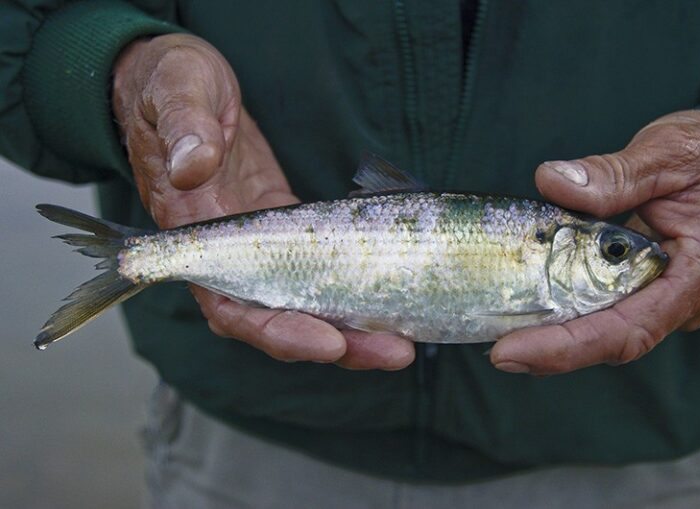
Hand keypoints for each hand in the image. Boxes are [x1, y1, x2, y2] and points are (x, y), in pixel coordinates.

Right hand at [112, 34, 412, 369]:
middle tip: (393, 352)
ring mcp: (262, 248)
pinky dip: (351, 292)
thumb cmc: (170, 84)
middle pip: (279, 320)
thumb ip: (182, 126)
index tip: (326, 342)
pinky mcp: (289, 232)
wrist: (181, 85)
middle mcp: (229, 255)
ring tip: (401, 344)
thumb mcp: (175, 89)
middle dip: (335, 343)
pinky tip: (390, 301)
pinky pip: (320, 272)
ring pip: (305, 304)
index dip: (276, 331)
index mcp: (194, 232)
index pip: (231, 304)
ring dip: (352, 329)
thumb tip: (194, 167)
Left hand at [492, 110, 699, 374]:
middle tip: (497, 350)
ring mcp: (669, 295)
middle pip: (612, 340)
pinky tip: (532, 307)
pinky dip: (569, 311)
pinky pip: (609, 308)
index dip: (567, 347)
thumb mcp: (668, 154)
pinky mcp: (651, 284)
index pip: (628, 328)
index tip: (513, 351)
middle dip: (552, 350)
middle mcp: (685, 297)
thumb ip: (613, 175)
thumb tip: (550, 183)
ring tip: (504, 333)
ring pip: (608, 329)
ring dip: (556, 335)